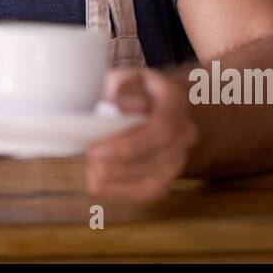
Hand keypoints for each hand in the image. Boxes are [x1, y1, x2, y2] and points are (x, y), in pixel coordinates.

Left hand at [84, 67, 197, 202]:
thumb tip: (112, 110)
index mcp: (175, 101)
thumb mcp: (123, 78)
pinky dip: (116, 191)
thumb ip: (118, 90)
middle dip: (114, 164)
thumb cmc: (134, 90)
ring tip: (90, 164)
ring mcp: (179, 160)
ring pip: (146, 182)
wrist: (156, 106)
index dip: (126, 147)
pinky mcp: (166, 180)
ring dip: (113, 177)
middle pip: (152, 159)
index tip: (94, 150)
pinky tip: (97, 181)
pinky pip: (142, 194)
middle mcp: (185, 133)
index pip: (160, 131)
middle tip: (87, 155)